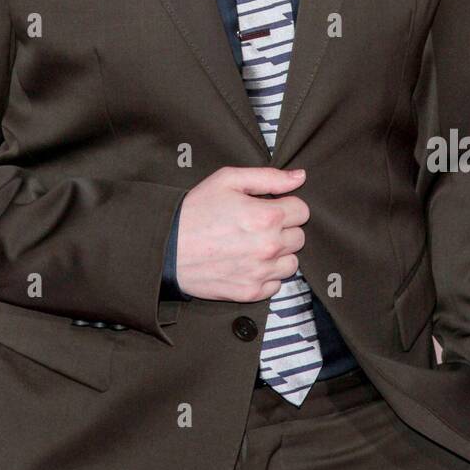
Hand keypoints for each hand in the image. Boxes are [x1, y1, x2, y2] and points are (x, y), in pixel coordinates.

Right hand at [175, 165, 308, 300]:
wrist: (166, 247)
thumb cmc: (195, 210)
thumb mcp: (228, 180)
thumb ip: (269, 177)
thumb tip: (300, 177)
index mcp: (267, 216)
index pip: (302, 210)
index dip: (286, 205)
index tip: (270, 207)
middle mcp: (269, 246)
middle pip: (299, 237)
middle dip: (283, 229)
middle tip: (257, 226)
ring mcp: (261, 272)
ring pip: (291, 262)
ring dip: (278, 254)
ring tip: (253, 245)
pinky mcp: (251, 292)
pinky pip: (276, 284)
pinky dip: (266, 275)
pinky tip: (247, 263)